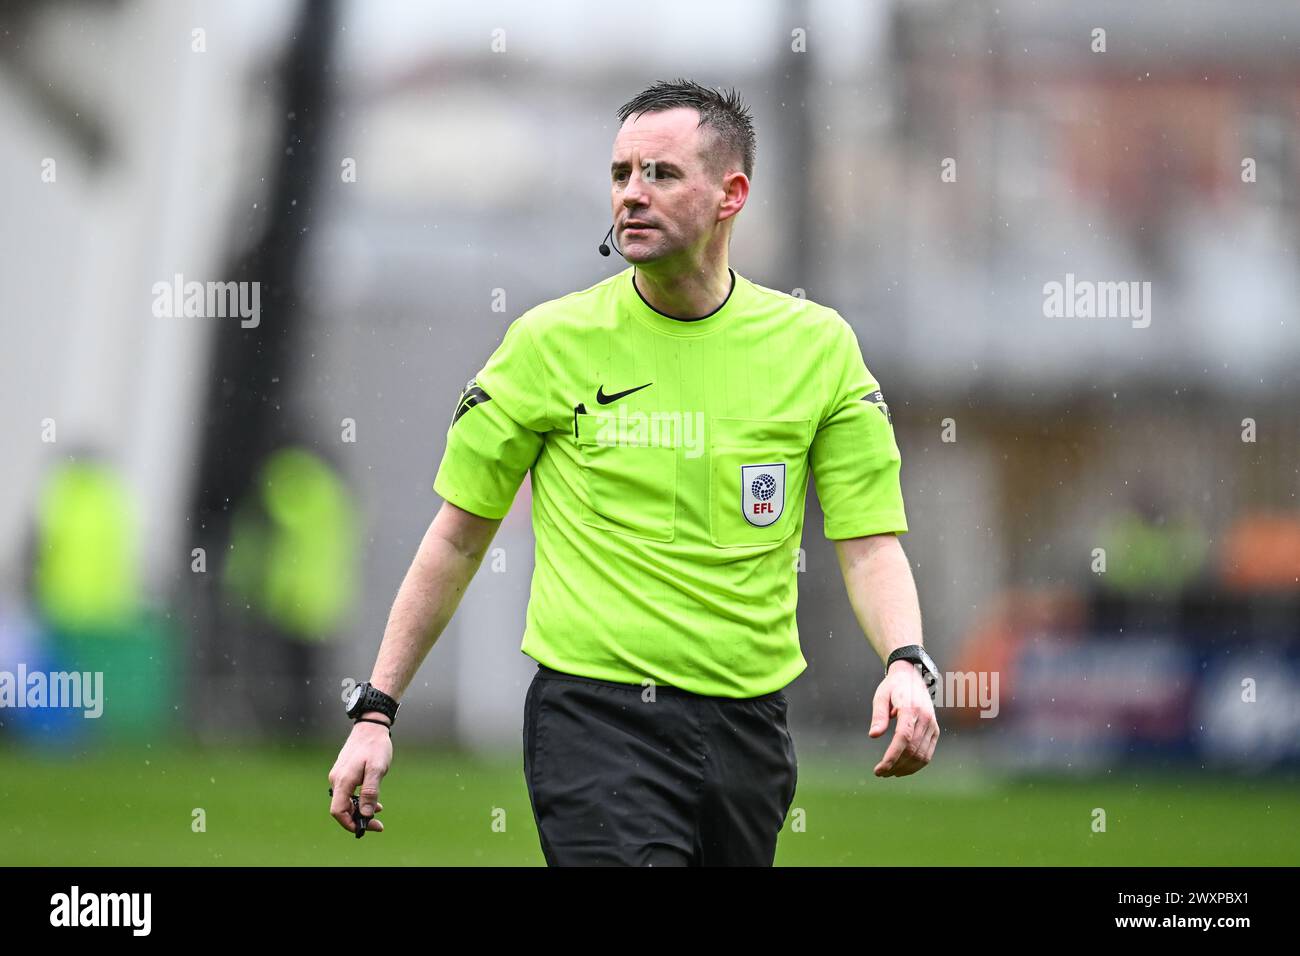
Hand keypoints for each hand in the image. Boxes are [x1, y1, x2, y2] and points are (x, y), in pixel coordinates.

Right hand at [328, 718, 391, 833]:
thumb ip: (370, 792)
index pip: (338, 811)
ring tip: (379, 811)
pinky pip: (348, 792)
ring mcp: (339, 776)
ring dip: (360, 809)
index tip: (367, 828)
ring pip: (346, 801)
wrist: (371, 726)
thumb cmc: (375, 747)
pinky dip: (359, 800)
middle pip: (341, 809)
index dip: (350, 824)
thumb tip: (365, 814)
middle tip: (377, 823)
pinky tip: (373, 801)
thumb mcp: (376, 770)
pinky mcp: (344, 772)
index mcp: (342, 781)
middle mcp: (336, 780)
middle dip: (358, 819)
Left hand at [868, 661, 939, 776]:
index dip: (892, 756)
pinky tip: (902, 769)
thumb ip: (878, 716)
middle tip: (879, 773)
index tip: (879, 769)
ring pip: (922, 756)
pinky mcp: (935, 730)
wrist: (913, 676)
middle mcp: (925, 718)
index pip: (903, 738)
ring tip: (889, 773)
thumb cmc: (893, 687)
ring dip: (905, 769)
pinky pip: (928, 753)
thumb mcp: (881, 696)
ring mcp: (932, 725)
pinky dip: (916, 765)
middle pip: (912, 750)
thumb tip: (873, 735)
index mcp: (911, 708)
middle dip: (895, 765)